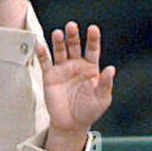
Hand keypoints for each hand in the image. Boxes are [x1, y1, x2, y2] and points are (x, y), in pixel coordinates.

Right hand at [35, 22, 114, 150]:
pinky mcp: (49, 76)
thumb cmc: (89, 111)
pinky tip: (40, 45)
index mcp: (91, 68)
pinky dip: (41, 53)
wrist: (71, 124)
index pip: (92, 50)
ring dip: (58, 41)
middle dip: (73, 36)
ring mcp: (62, 69)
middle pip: (74, 46)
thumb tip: (111, 69)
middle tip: (71, 26)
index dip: (93, 39)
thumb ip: (106, 84)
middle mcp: (76, 65)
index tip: (93, 29)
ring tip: (58, 33)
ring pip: (59, 50)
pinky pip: (45, 62)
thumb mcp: (102, 99)